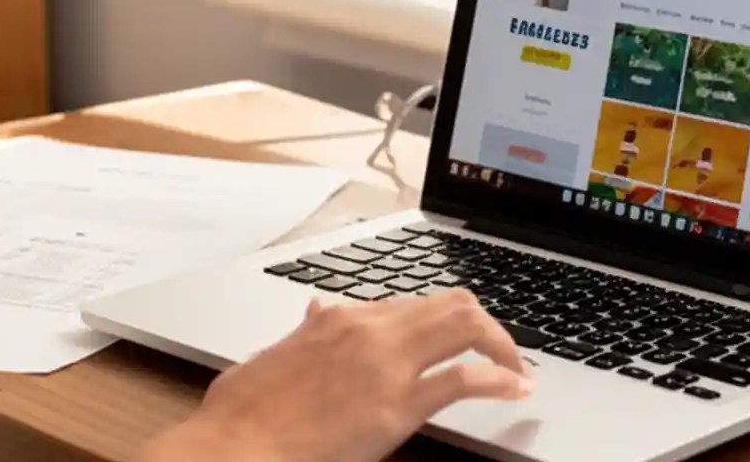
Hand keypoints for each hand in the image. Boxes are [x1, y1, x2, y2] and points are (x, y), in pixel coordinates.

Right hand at [140, 289, 531, 461]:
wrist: (233, 447)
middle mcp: (367, 329)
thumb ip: (304, 333)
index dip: (436, 320)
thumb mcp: (273, 356)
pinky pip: (464, 379)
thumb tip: (316, 312)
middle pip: (446, 302)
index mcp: (337, 319)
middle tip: (497, 346)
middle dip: (481, 321)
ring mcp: (386, 364)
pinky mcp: (398, 405)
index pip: (405, 304)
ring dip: (499, 342)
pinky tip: (516, 387)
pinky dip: (500, 378)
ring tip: (515, 364)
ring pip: (463, 325)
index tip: (451, 337)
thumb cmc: (242, 414)